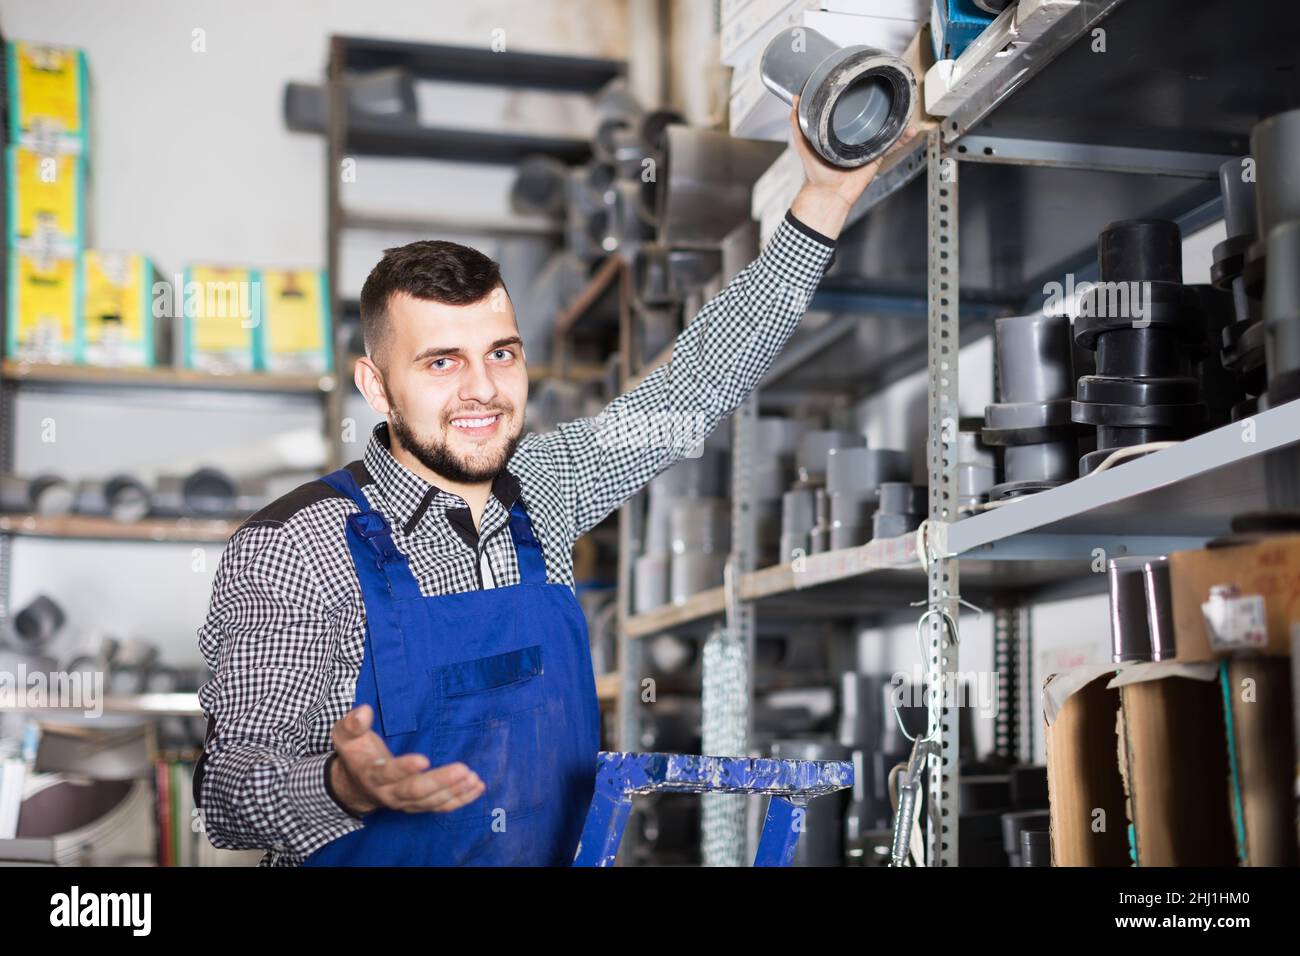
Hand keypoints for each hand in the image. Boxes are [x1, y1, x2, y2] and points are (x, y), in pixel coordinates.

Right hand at [328, 703, 484, 815]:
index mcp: (372, 775)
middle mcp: (389, 793)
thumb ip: (353, 724)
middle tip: (462, 769)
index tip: (424, 760)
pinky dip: (460, 799)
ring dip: (454, 790)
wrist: (354, 786)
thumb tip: (364, 711)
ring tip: (473, 778)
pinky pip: (440, 806)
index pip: (389, 773)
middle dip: (440, 781)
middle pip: (415, 791)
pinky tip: (477, 787)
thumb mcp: (345, 736)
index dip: (405, 768)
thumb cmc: (356, 754)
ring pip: (431, 801)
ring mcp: (405, 803)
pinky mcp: (418, 806)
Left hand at [788, 95, 918, 239]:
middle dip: (882, 104)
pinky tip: (910, 129)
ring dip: (896, 118)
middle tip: (890, 89)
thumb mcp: (803, 143)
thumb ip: (798, 123)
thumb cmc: (816, 171)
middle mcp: (855, 135)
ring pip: (885, 128)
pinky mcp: (876, 156)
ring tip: (904, 106)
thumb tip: (795, 99)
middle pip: (872, 116)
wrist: (828, 193)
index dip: (857, 95)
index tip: (863, 79)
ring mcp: (867, 144)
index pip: (850, 109)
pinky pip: (892, 145)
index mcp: (839, 129)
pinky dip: (903, 138)